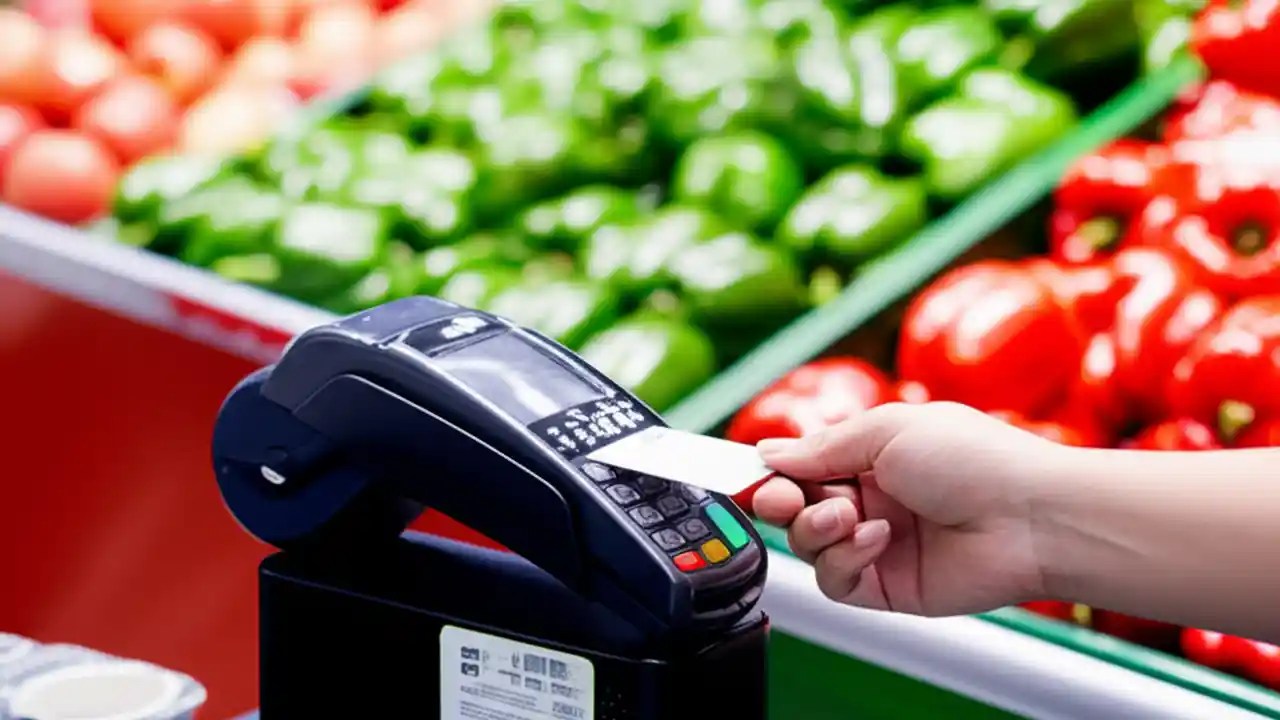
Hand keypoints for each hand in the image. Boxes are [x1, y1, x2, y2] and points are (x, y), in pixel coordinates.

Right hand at [753, 401, 1069, 616]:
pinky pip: (835, 579)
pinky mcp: (886, 585)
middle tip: (779, 497)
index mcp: (871, 453)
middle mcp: (871, 498)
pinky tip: (874, 539)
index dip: (773, 469)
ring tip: (849, 515)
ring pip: (808, 544)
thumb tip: (768, 452)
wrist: (1031, 518)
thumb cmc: (976, 459)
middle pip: (795, 505)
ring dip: (815, 528)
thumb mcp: (888, 429)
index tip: (747, 471)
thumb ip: (821, 446)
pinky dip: (842, 559)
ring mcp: (877, 542)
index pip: (802, 464)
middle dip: (780, 500)